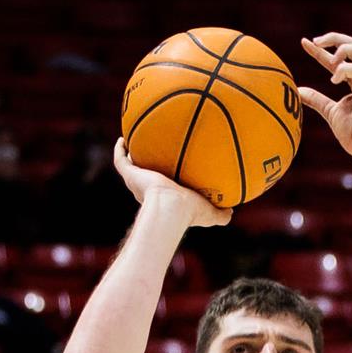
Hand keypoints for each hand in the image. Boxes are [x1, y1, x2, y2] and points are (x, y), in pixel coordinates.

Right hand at [112, 138, 231, 226]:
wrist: (171, 208)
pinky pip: (120, 159)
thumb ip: (220, 214)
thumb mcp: (209, 213)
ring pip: (130, 167)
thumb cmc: (189, 212)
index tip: (168, 171)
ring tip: (133, 142)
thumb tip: (231, 212)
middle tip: (150, 153)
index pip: (162, 189)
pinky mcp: (130, 174)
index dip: (163, 181)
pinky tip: (123, 138)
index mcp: (164, 199)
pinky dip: (119, 149)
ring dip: (130, 155)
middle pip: (144, 176)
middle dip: (146, 166)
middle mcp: (147, 191)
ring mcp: (137, 182)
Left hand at [298, 33, 351, 168]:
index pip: (342, 57)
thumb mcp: (331, 112)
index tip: (304, 42)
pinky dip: (346, 70)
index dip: (323, 48)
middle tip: (316, 42)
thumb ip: (317, 99)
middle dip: (337, 39)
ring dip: (345, 50)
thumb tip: (297, 91)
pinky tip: (333, 79)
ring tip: (330, 63)